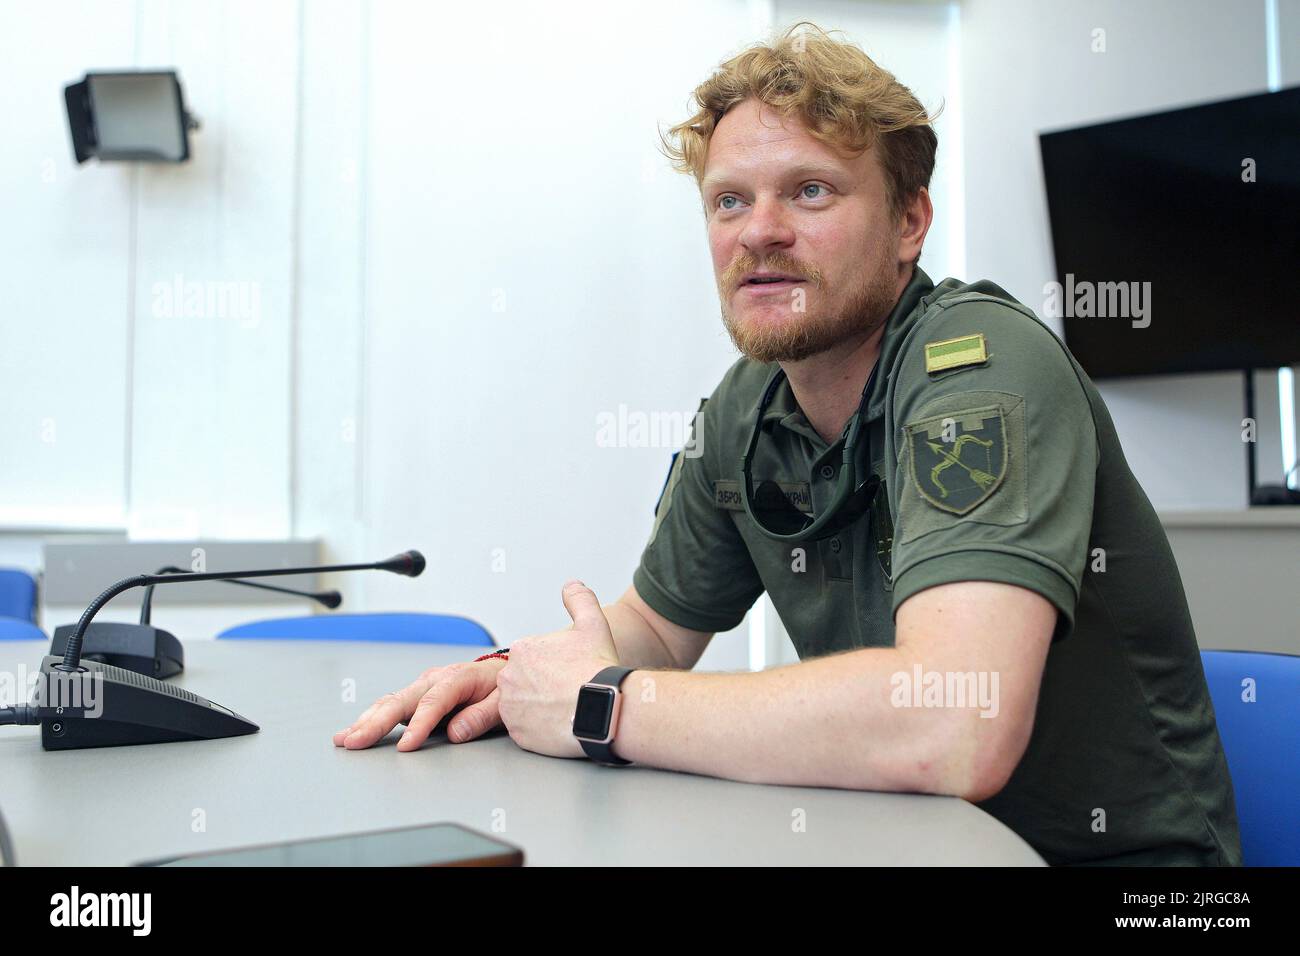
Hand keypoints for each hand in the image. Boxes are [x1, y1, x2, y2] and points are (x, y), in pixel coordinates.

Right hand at [332, 657, 506, 751]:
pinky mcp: (416, 695)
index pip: (434, 702)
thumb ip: (481, 716)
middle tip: (356, 742)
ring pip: (390, 703)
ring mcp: (422, 686)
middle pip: (401, 701)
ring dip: (366, 721)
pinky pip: (390, 706)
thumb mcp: (503, 701)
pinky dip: (370, 719)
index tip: (406, 747)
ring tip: (345, 739)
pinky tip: (354, 731)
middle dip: (376, 723)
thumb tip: (455, 733)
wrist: (502, 672)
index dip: (420, 725)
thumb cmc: (502, 687)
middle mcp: (434, 679)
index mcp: (458, 678)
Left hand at [497, 580, 620, 757]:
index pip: (531, 658)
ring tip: (565, 708)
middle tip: (567, 691)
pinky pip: (524, 730)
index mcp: (522, 650)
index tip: (567, 672)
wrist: (604, 708)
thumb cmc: (597, 669)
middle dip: (542, 686)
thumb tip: (571, 585)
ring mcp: (510, 708)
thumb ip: (579, 600)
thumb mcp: (593, 623)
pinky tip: (560, 723)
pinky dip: (539, 728)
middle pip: (523, 681)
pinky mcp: (517, 734)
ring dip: (538, 707)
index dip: (552, 666)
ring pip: (522, 705)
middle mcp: (508, 678)